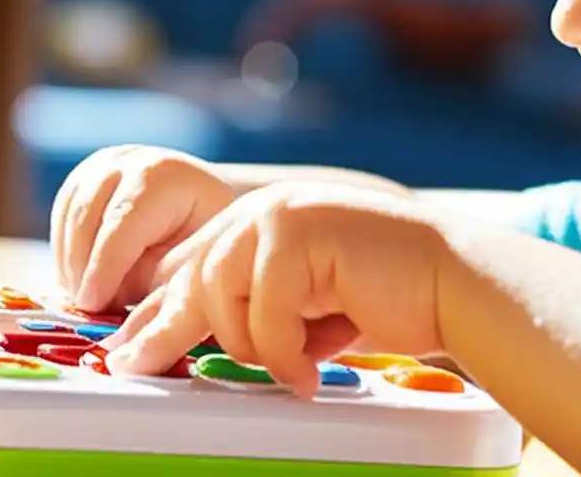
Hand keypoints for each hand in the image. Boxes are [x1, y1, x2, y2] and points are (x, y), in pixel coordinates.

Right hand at [51, 145, 236, 311]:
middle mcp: (126, 161)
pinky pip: (61, 221)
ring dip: (72, 266)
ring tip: (90, 300)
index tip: (93, 305)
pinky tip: (84, 279)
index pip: (121, 225)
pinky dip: (67, 255)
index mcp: (163, 174)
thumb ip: (150, 282)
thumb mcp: (187, 262)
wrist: (204, 200)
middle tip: (89, 311)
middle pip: (86, 221)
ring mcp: (99, 166)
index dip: (102, 270)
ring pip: (68, 222)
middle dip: (83, 272)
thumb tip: (107, 310)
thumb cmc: (201, 237)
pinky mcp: (81, 180)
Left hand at [101, 182, 447, 396]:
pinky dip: (286, 353)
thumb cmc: (389, 297)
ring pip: (222, 300)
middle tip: (134, 369)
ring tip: (296, 367)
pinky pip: (265, 314)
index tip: (126, 352)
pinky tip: (313, 369)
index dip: (154, 312)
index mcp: (264, 221)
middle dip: (168, 332)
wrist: (453, 281)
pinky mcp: (300, 236)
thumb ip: (256, 311)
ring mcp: (281, 217)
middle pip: (192, 280)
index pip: (192, 266)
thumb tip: (188, 343)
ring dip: (256, 348)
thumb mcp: (307, 306)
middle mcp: (264, 211)